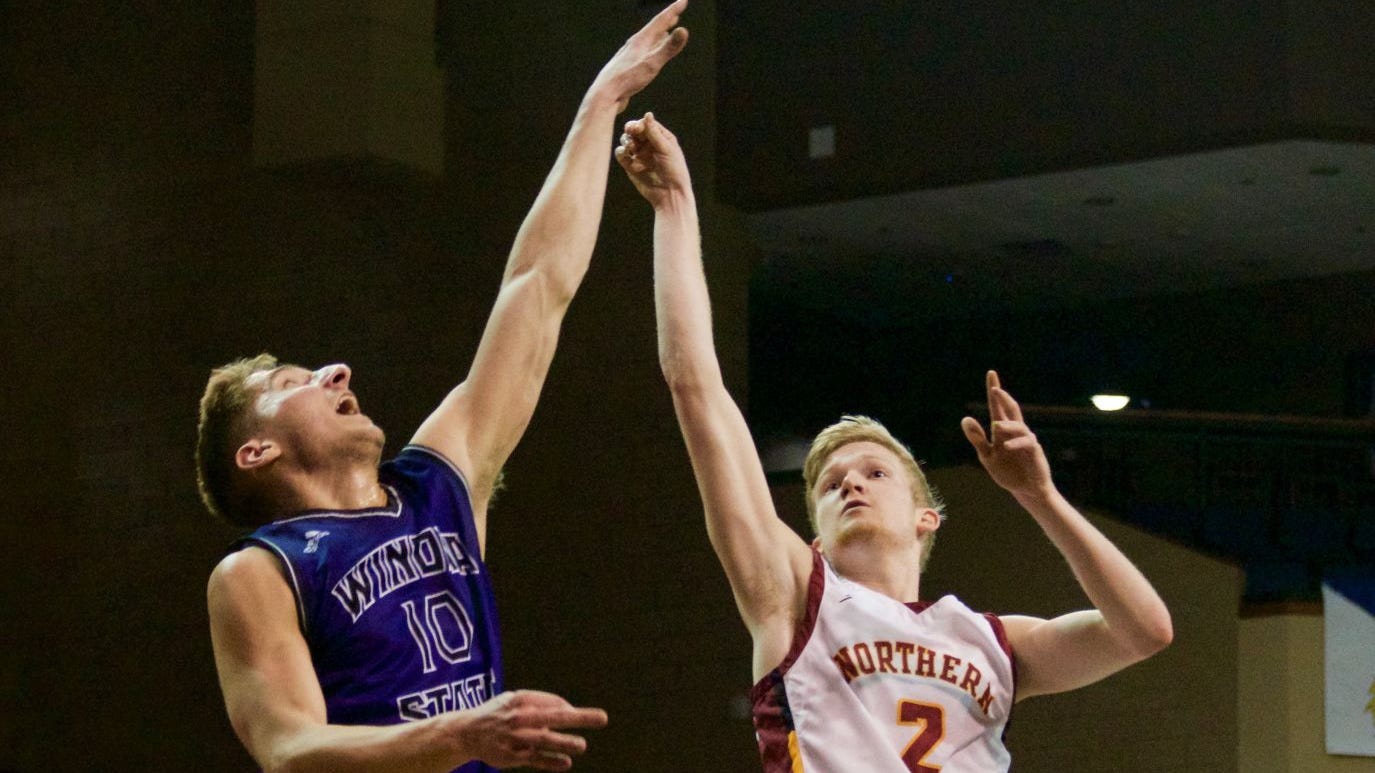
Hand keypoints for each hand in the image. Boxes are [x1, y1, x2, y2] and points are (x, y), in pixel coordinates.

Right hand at [455, 690, 607, 770]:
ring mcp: (515, 738)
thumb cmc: (498, 713)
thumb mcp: (514, 699)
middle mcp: (518, 718)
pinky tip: (565, 763)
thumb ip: (539, 702)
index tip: (576, 715)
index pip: (552, 703)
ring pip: (543, 740)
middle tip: (602, 717)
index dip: (568, 709)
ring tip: (582, 745)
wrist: (466, 733)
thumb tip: (567, 708)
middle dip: (578, 717)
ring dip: (563, 742)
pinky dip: (550, 761)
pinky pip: (534, 759)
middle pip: (552, 717)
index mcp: (520, 700)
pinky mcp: (511, 756)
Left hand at [588, 0, 689, 113]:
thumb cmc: (627, 80)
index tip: (684, 1)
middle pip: (653, 28)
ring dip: (659, 34)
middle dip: (666, 20)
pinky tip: (651, 54)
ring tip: (666, 31)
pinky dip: (651, 48)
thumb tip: (683, 30)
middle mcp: (634, 44)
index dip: (673, 10)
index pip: (660, 21)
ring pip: (648, 40)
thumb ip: (668, 48)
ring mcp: (630, 55)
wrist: (605, 94)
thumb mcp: (652, 64)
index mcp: (640, 40)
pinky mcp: (628, 66)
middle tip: (677, 12)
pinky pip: (643, 52)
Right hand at [616, 112, 690, 207]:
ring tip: (632, 149)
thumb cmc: (674, 171)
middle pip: (633, 131)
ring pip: (626, 141)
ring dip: (627, 142)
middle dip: (631, 132)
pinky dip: (621, 154)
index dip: (639, 124)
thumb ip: (654, 133)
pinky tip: (627, 157)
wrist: (670, 194)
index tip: (636, 129)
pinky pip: (621, 155)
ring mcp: (639, 154)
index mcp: (661, 137)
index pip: (645, 124)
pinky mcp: (631, 166)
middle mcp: (649, 144)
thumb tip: (647, 114)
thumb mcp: (666, 149)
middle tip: (631, 135)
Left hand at [960, 370, 1053, 499]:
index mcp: (1002, 431)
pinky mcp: (1034, 451)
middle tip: (995, 389)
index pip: (997, 407)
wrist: (1026, 490)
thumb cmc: (1007, 471)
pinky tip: (1006, 446)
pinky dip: (1016, 443)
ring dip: (1007, 425)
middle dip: (1004, 398)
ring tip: (996, 426)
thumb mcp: (987, 456)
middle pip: (1011, 409)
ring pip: (1019, 425)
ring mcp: (1026, 440)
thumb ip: (977, 439)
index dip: (994, 390)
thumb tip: (965, 418)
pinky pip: (1026, 442)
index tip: (991, 374)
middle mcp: (1015, 431)